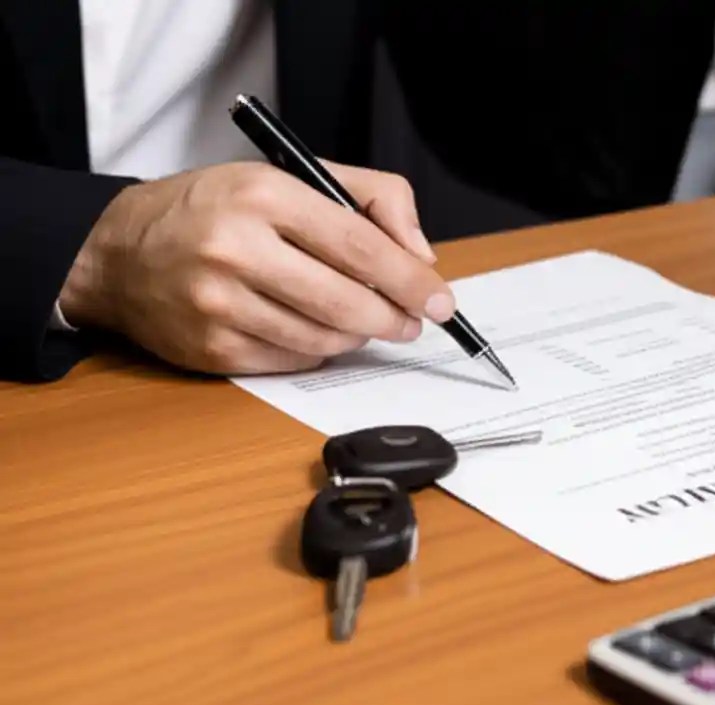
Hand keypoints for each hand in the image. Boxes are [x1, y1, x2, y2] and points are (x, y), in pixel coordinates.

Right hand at [59, 161, 450, 373]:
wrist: (119, 251)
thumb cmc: (216, 210)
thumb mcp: (289, 176)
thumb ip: (369, 199)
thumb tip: (420, 257)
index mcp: (263, 196)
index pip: (361, 247)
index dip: (410, 281)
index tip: (440, 302)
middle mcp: (236, 250)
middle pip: (347, 303)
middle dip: (392, 319)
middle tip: (409, 321)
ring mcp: (218, 305)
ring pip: (324, 339)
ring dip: (356, 336)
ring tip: (359, 320)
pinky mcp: (209, 350)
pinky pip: (292, 362)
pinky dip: (316, 351)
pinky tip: (313, 330)